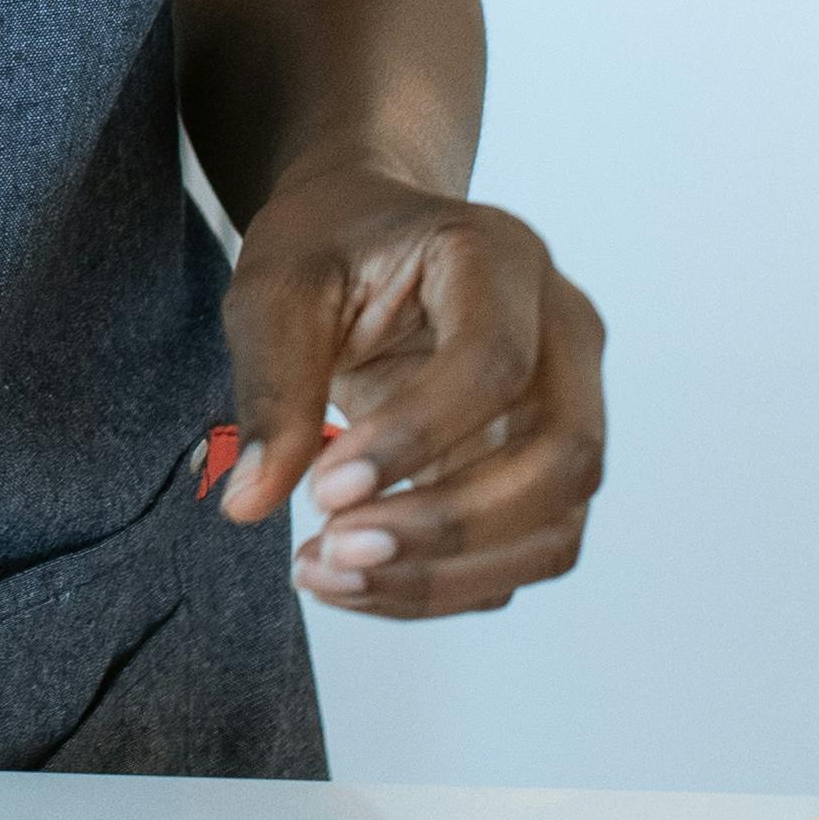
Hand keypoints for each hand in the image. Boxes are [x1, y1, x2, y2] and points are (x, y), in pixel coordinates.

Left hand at [212, 163, 605, 622]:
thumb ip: (271, 386)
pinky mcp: (542, 468)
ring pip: (556, 526)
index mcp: (500, 256)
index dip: (415, 439)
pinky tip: (356, 579)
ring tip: (330, 573)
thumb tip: (249, 502)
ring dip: (448, 575)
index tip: (320, 490)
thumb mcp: (276, 291)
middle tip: (335, 550)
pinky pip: (522, 553)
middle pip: (562, 457)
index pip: (495, 363)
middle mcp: (562, 332)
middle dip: (449, 526)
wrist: (362, 234)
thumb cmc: (327, 246)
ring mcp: (569, 404)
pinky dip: (444, 585)